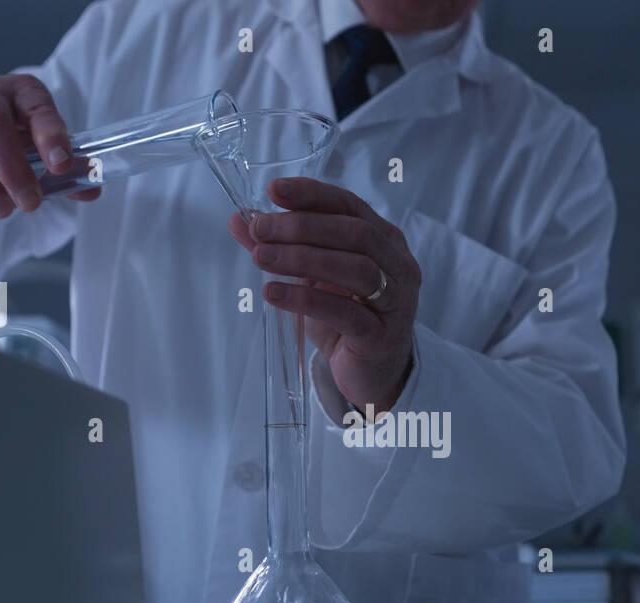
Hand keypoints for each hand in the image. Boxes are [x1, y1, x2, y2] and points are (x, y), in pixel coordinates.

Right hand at [0, 74, 99, 227]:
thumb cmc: (25, 136)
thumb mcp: (50, 144)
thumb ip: (71, 168)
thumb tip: (90, 190)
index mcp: (23, 92)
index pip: (37, 106)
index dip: (50, 136)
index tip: (62, 167)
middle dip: (11, 168)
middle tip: (30, 204)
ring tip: (3, 213)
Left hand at [227, 178, 419, 413]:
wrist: (372, 375)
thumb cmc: (346, 321)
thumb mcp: (312, 279)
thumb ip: (281, 247)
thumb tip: (241, 219)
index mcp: (385, 241)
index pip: (350, 206)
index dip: (313, 195)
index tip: (274, 190)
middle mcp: (397, 266)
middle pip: (355, 233)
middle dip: (303, 226)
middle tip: (260, 229)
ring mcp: (395, 302)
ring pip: (356, 269)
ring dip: (304, 258)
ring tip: (262, 258)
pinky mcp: (381, 337)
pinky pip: (345, 313)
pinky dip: (306, 300)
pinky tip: (273, 293)